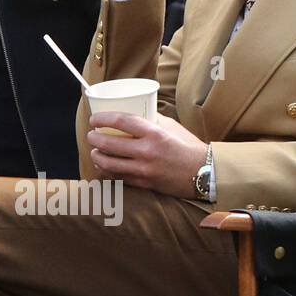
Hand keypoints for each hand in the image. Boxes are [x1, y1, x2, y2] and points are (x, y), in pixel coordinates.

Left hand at [87, 111, 208, 195]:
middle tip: (91, 135)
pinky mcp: (144, 183)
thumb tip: (133, 112)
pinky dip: (107, 171)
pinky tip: (103, 165)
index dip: (103, 119)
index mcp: (155, 133)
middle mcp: (147, 152)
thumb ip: (151, 120)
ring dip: (96, 156)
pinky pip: (118, 177)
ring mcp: (144, 170)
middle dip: (94, 138)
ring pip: (109, 163)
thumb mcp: (171, 127)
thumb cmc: (188, 147)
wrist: (204, 173)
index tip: (95, 119)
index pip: (122, 121)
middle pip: (110, 144)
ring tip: (94, 151)